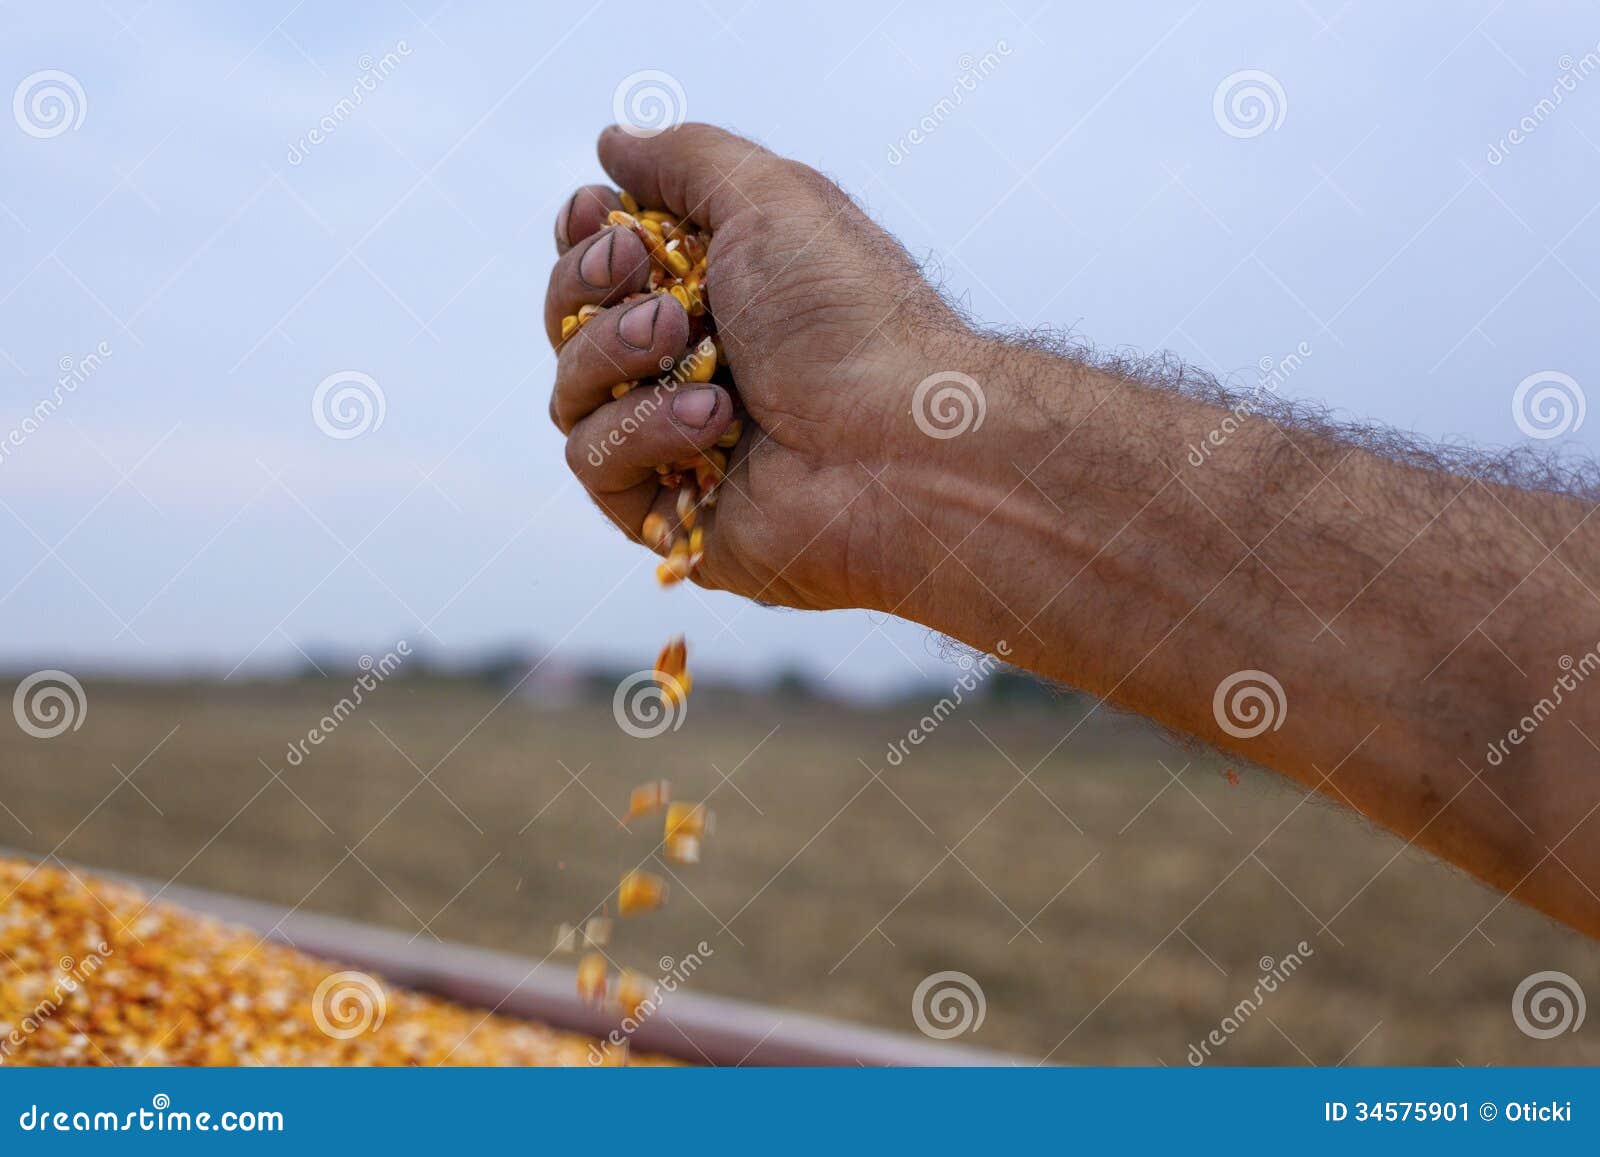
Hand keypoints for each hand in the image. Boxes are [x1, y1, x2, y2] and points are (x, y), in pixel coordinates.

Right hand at [547, 124, 973, 612]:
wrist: (899, 439)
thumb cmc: (848, 315)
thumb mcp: (770, 197)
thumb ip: (684, 158)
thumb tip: (614, 143)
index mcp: (721, 296)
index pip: (606, 266)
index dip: (587, 238)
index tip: (601, 216)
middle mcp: (695, 367)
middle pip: (572, 322)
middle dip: (590, 287)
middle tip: (641, 275)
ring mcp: (678, 443)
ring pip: (571, 393)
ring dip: (615, 356)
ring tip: (685, 343)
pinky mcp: (671, 513)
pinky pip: (595, 464)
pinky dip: (642, 432)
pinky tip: (712, 423)